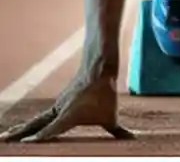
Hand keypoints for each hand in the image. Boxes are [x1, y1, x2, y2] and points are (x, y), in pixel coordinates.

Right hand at [3, 70, 133, 142]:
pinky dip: (31, 124)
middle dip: (19, 134)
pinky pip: (41, 116)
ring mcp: (56, 107)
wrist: (98, 70)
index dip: (39, 137)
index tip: (25, 144)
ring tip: (6, 137)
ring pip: (35, 120)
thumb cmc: (105, 95)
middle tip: (4, 141)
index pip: (50, 130)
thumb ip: (117, 131)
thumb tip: (132, 139)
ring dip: (20, 129)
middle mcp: (58, 111)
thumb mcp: (111, 116)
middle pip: (34, 125)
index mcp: (68, 115)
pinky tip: (23, 129)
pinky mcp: (57, 104)